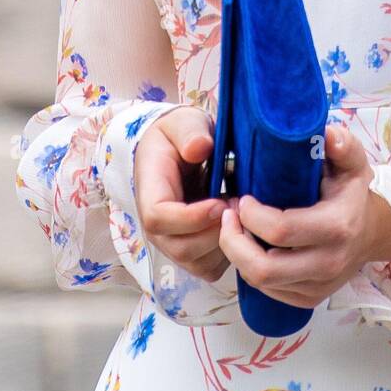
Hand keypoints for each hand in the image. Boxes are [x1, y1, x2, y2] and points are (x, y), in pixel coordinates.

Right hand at [133, 106, 228, 281]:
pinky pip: (212, 268)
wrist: (177, 151)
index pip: (159, 218)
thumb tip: (200, 148)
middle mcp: (157, 227)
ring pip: (200, 264)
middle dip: (217, 232)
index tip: (220, 201)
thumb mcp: (183, 122)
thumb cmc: (179, 137)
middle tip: (240, 205)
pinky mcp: (193, 253)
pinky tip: (239, 226)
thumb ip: (191, 131)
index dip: (191, 217)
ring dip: (227, 244)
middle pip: (182, 249)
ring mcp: (174, 243)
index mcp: (150, 192)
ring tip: (241, 213)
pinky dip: (230, 254)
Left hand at [219, 123, 390, 309]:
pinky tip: (249, 246)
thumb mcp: (352, 162)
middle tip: (227, 215)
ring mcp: (318, 286)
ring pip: (261, 283)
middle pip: (263, 268)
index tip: (242, 197)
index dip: (251, 215)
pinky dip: (250, 270)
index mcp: (337, 227)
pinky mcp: (309, 298)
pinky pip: (267, 292)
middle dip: (233, 241)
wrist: (371, 232)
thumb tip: (328, 134)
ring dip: (237, 255)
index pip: (280, 230)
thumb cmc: (351, 191)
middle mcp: (328, 263)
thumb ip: (343, 145)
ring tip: (234, 228)